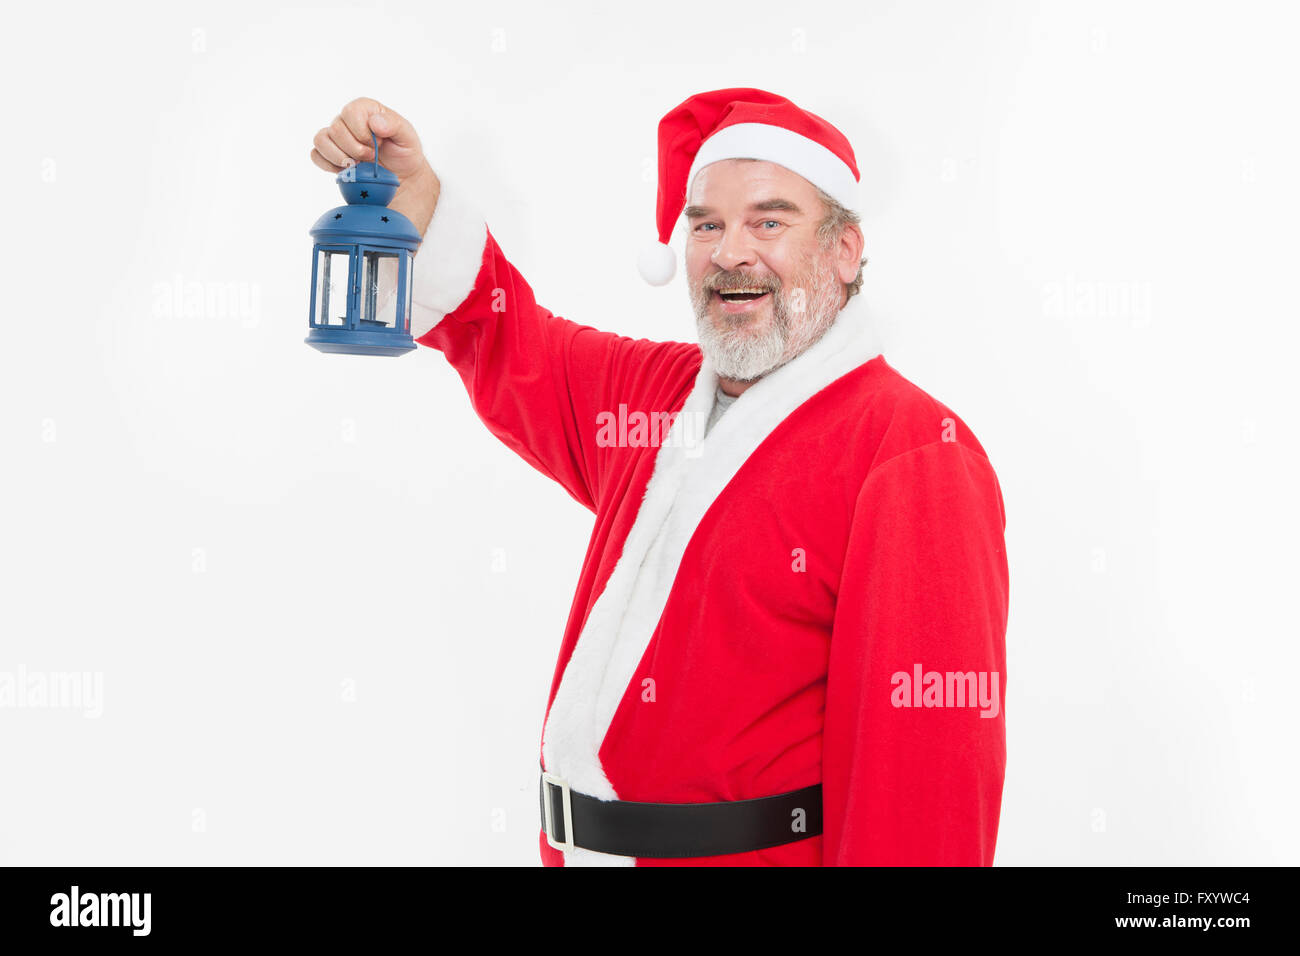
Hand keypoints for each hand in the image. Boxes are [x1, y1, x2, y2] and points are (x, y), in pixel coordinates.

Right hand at [310, 97, 439, 239]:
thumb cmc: (404, 153)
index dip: (361, 131)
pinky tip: (345, 170)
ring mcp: (337, 138)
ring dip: (339, 157)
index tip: (377, 145)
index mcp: (366, 110)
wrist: (401, 176)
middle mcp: (347, 120)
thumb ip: (394, 125)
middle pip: (335, 128)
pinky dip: (328, 164)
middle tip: (371, 158)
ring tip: (357, 165)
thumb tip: (374, 122)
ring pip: (321, 140)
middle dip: (354, 148)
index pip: (351, 111)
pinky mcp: (330, 155)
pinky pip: (316, 155)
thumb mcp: (408, 137)